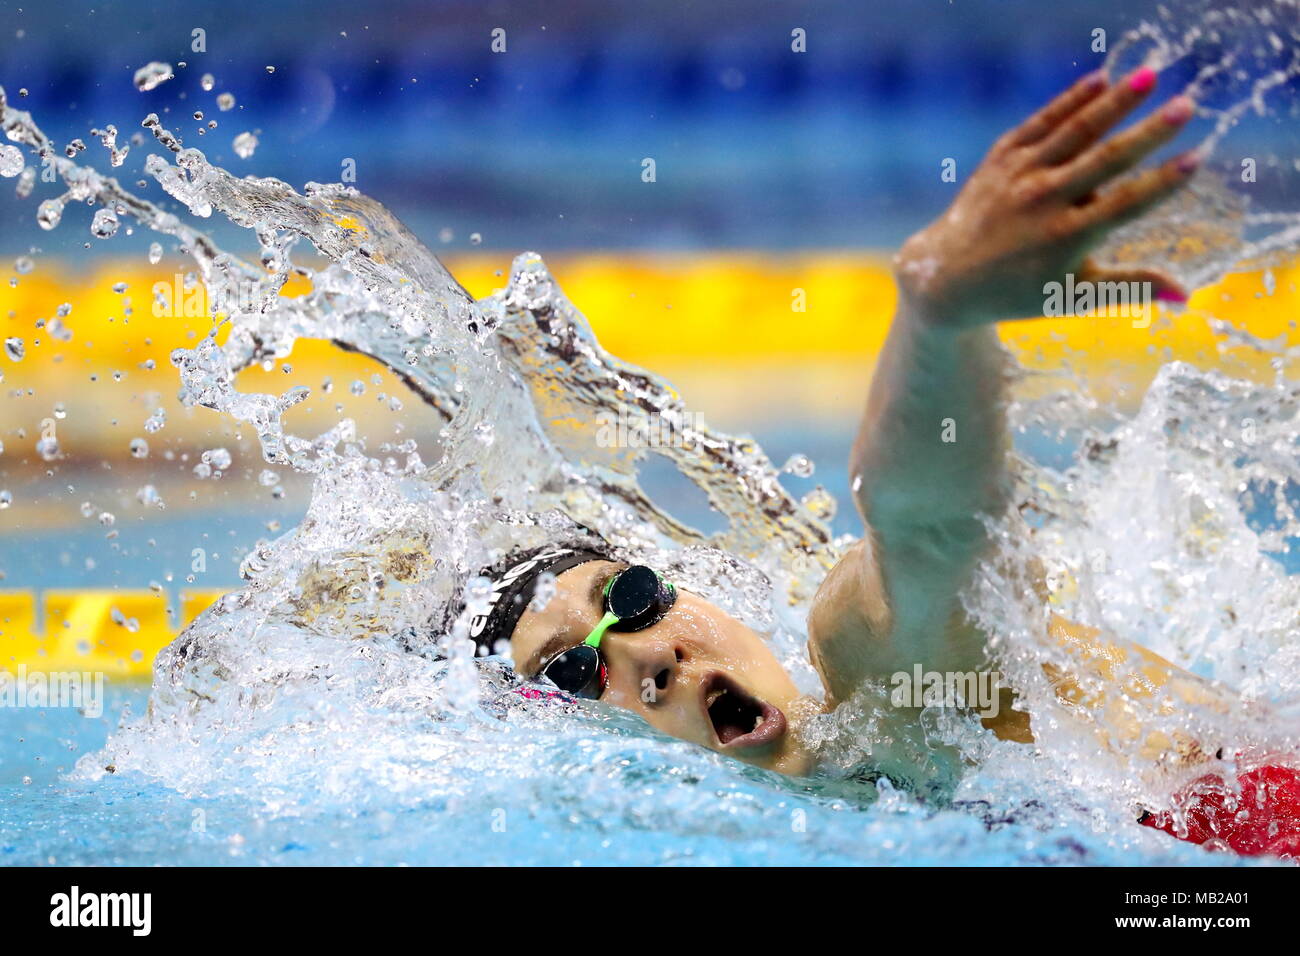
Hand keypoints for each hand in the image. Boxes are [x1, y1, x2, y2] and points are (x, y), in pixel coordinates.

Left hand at [894, 67, 1198, 326]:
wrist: (945, 276)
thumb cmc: (1018, 291)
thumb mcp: (1072, 297)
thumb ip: (1130, 288)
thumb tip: (1188, 296)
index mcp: (1064, 238)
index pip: (1124, 205)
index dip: (1161, 183)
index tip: (1196, 158)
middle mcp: (1042, 202)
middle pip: (1104, 161)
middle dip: (1148, 133)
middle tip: (1187, 106)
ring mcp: (1019, 175)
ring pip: (1074, 132)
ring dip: (1114, 102)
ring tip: (1151, 77)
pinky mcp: (1001, 158)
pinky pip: (1040, 123)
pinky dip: (1068, 102)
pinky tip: (1101, 79)